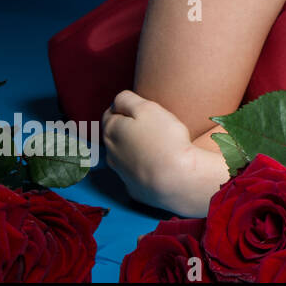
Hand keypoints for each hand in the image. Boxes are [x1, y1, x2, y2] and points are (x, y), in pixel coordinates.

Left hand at [102, 89, 197, 210]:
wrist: (174, 179)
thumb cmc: (164, 139)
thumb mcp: (147, 108)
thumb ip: (127, 99)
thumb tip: (117, 101)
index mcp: (111, 129)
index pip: (110, 112)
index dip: (125, 108)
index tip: (141, 109)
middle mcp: (110, 151)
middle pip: (114, 134)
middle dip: (125, 128)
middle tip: (149, 124)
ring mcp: (120, 171)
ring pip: (122, 153)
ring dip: (132, 147)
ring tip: (153, 144)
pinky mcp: (133, 186)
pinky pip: (134, 172)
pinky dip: (141, 166)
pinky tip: (154, 165)